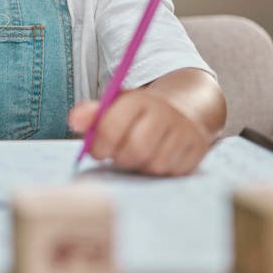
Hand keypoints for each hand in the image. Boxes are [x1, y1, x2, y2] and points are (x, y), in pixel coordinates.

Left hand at [68, 89, 211, 175]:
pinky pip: (172, 172)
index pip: (112, 127)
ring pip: (154, 165)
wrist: (183, 108)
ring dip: (140, 166)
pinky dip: (158, 171)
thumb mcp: (114, 106)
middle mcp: (165, 113)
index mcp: (139, 99)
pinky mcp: (198, 149)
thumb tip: (74, 122)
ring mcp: (184, 131)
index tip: (97, 151)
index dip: (99, 145)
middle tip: (116, 156)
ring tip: (136, 155)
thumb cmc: (138, 112)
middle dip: (120, 158)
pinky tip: (154, 159)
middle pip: (135, 150)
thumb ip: (91, 114)